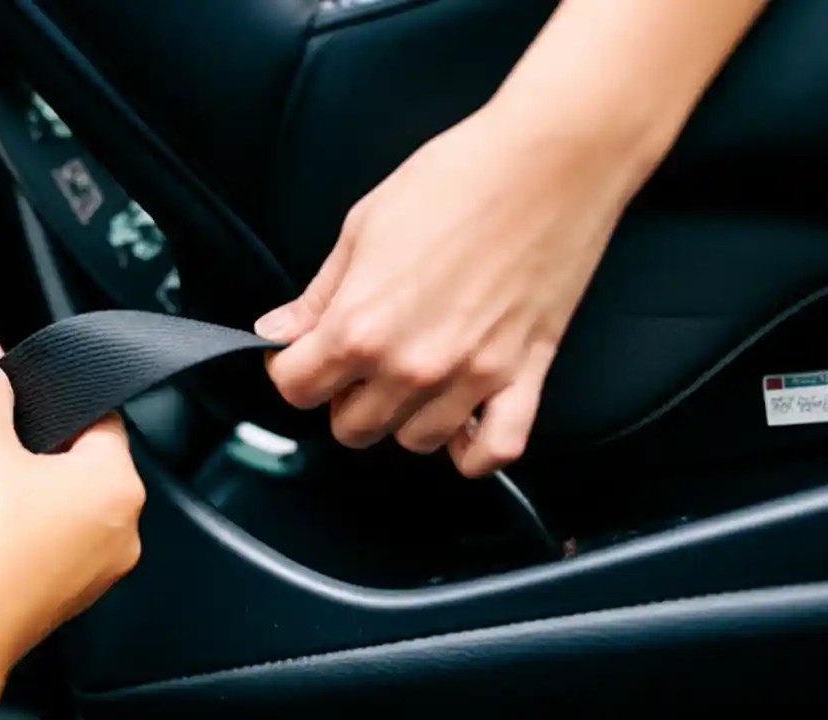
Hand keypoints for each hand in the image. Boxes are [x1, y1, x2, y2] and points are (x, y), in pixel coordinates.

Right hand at [0, 329, 144, 654]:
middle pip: (86, 468)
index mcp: (120, 483)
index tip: (25, 405)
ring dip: (33, 498)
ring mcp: (100, 571)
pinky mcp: (69, 600)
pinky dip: (26, 539)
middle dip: (42, 454)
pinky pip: (54, 552)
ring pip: (69, 513)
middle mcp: (124, 530)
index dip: (57, 405)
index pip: (101, 420)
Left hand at [257, 101, 650, 477]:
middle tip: (358, 358)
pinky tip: (464, 418)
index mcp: (360, 326)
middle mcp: (411, 365)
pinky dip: (475, 447)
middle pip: (350, 426)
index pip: (296, 389)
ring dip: (403, 416)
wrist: (549, 161)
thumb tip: (278, 331)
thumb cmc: (458, 178)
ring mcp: (470, 378)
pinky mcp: (524, 376)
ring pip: (413, 441)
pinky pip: (494, 450)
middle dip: (343, 396)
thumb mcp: (363, 227)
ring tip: (412, 374)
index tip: (301, 351)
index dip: (291, 369)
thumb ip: (319, 295)